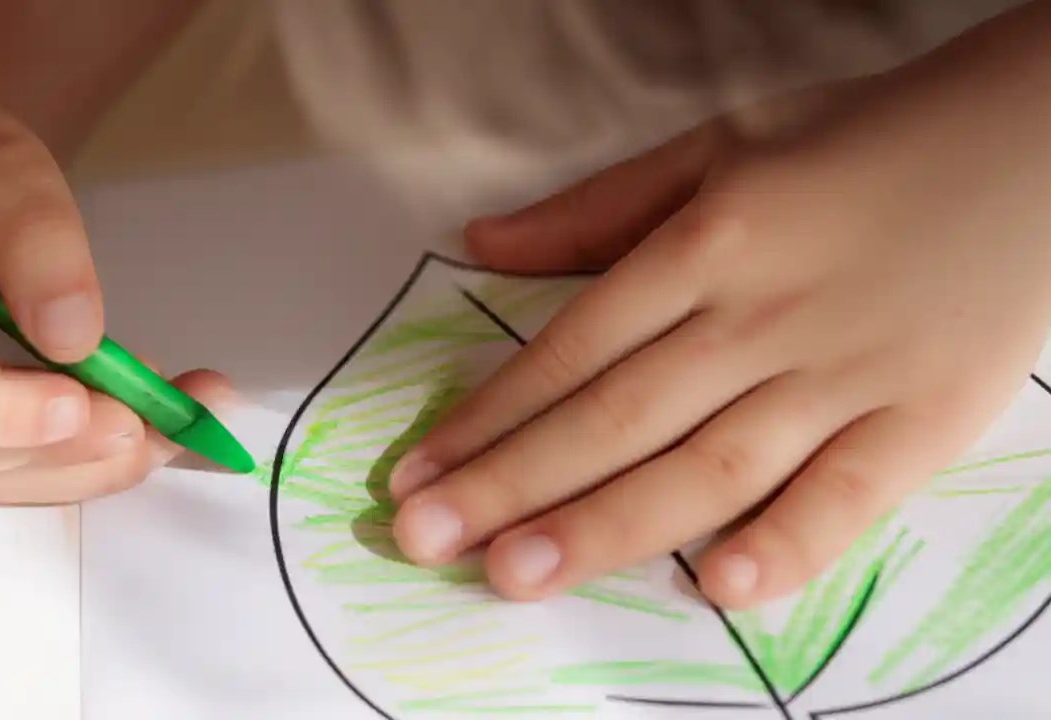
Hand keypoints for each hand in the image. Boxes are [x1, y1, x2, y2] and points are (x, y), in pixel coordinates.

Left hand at [389, 23, 1050, 608]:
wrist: (1031, 139)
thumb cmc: (863, 140)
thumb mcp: (718, 145)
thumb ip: (597, 207)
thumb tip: (480, 245)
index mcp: (705, 242)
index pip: (572, 349)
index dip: (488, 414)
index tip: (419, 469)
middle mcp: (761, 314)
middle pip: (616, 417)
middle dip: (511, 483)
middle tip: (423, 540)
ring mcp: (843, 373)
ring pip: (707, 466)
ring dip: (604, 525)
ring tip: (514, 574)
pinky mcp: (924, 418)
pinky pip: (849, 494)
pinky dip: (787, 542)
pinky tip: (715, 587)